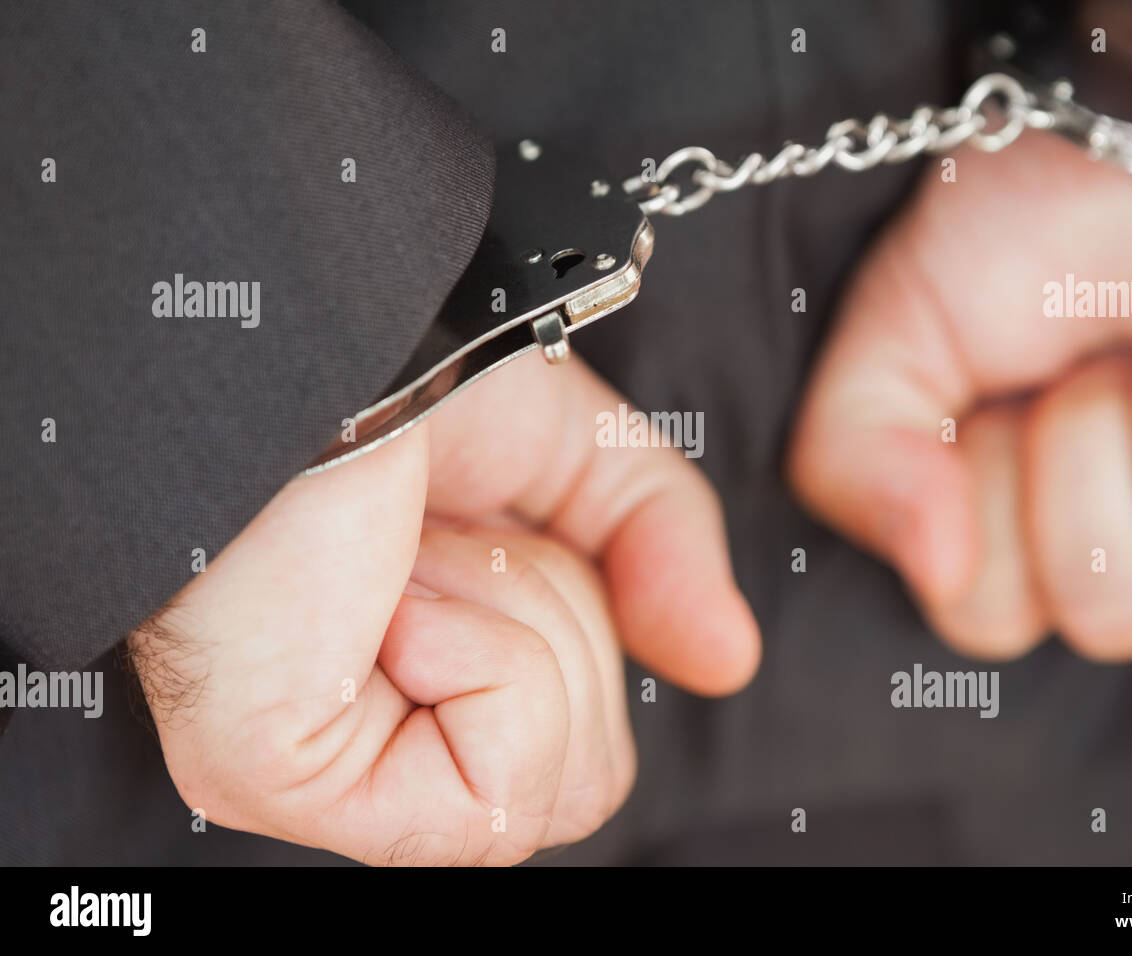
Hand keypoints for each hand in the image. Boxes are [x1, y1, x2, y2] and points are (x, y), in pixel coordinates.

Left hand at [129, 355, 759, 864]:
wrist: (325, 319)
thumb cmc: (416, 375)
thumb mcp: (582, 455)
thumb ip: (663, 552)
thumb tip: (726, 661)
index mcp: (430, 690)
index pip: (582, 758)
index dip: (583, 632)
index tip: (501, 538)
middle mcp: (371, 750)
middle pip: (586, 784)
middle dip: (556, 619)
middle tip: (449, 537)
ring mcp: (319, 773)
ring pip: (554, 793)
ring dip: (513, 623)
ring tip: (408, 553)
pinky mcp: (272, 773)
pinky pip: (492, 793)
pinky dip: (485, 657)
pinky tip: (391, 596)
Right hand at [788, 131, 1131, 660]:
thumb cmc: (1022, 224)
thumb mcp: (892, 334)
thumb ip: (855, 461)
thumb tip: (929, 568)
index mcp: (1024, 526)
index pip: (993, 615)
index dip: (989, 507)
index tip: (1004, 406)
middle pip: (1113, 612)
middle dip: (1088, 455)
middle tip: (1097, 365)